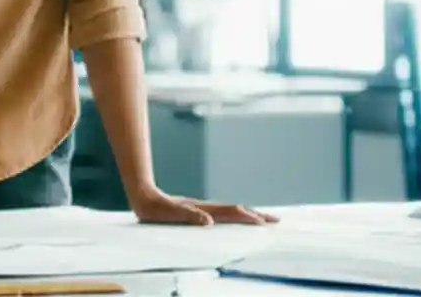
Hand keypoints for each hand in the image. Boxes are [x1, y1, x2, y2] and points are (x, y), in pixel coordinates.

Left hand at [131, 188, 277, 225]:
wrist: (145, 198)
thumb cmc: (157, 209)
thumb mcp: (172, 214)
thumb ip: (190, 216)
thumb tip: (209, 221)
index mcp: (204, 210)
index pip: (232, 213)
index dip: (248, 217)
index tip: (264, 222)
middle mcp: (207, 208)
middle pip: (236, 210)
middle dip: (256, 215)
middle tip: (275, 220)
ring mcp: (203, 209)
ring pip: (230, 211)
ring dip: (247, 215)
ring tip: (261, 219)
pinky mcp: (198, 212)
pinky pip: (222, 214)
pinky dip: (234, 216)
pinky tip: (235, 219)